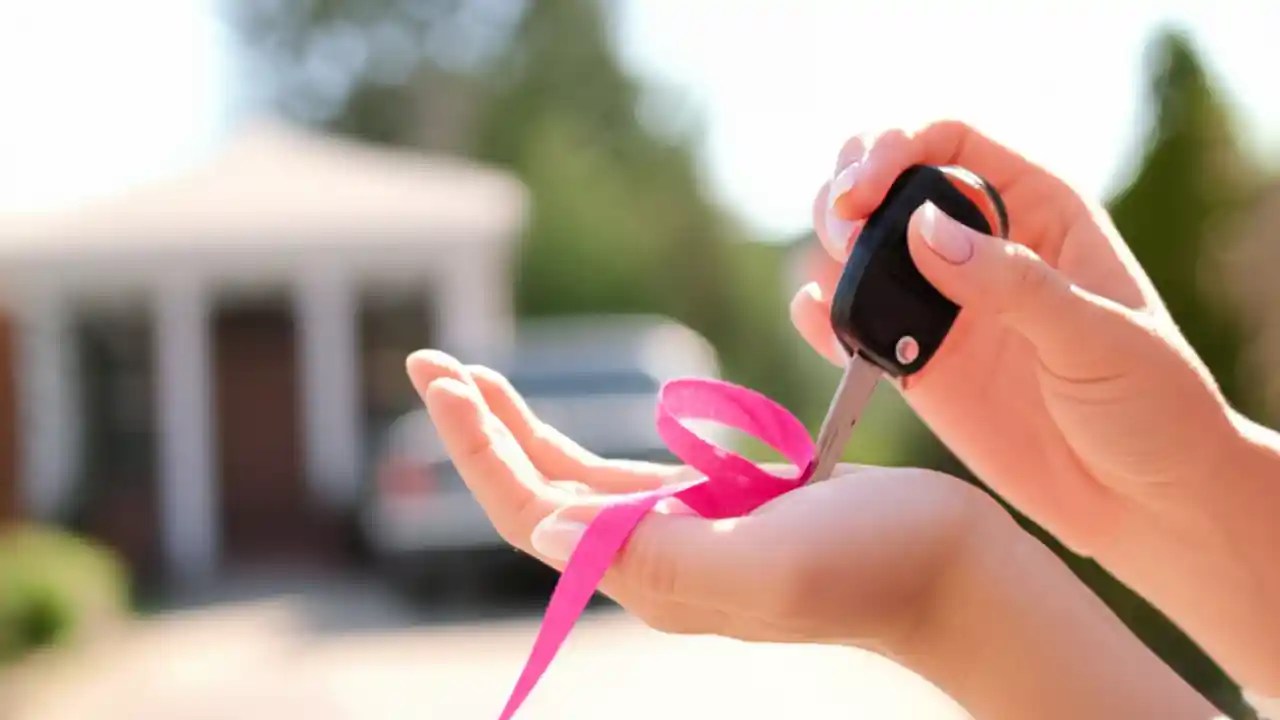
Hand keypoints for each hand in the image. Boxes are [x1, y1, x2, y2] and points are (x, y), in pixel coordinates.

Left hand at [405, 350, 1213, 718]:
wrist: (952, 570)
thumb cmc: (879, 564)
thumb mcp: (771, 566)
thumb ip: (663, 559)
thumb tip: (553, 537)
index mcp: (654, 578)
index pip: (536, 516)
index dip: (482, 452)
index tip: (446, 383)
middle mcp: (653, 564)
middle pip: (536, 497)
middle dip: (477, 431)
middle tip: (429, 364)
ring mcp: (680, 537)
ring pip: (569, 483)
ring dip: (514, 430)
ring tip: (466, 378)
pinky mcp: (712, 512)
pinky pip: (618, 476)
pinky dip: (574, 438)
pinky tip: (549, 418)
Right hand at [791, 120, 1277, 689]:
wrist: (1144, 502)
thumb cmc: (1151, 404)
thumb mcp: (1099, 336)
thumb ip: (1013, 282)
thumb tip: (923, 230)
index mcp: (1039, 212)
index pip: (952, 143)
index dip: (899, 146)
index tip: (865, 185)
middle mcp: (982, 248)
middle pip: (893, 183)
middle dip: (849, 186)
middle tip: (840, 223)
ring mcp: (944, 307)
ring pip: (863, 247)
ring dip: (830, 244)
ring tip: (834, 270)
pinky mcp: (917, 365)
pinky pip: (854, 325)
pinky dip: (822, 316)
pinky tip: (816, 315)